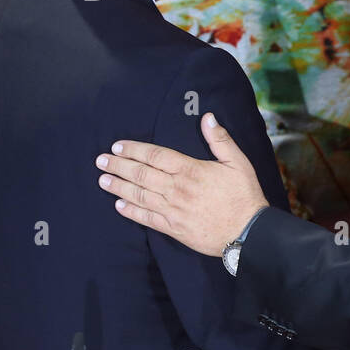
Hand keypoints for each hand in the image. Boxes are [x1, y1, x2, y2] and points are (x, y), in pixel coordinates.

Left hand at [96, 113, 267, 256]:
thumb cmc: (244, 195)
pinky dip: (131, 211)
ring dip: (119, 187)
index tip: (118, 146)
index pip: (155, 156)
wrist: (248, 232)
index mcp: (191, 170)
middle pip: (141, 174)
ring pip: (139, 195)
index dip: (134, 150)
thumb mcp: (238, 162)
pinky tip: (119, 205)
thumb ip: (220, 140)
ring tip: (103, 180)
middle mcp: (177, 189)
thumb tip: (207, 117)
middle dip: (119, 166)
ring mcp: (173, 210)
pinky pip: (147, 218)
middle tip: (101, 160)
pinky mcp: (174, 228)